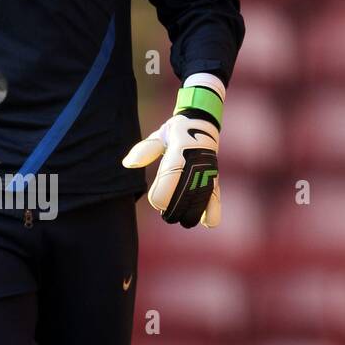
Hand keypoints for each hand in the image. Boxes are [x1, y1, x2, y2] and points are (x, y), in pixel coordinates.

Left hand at [122, 112, 219, 227]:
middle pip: (184, 197)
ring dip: (191, 215)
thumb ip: (144, 150)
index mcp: (179, 154)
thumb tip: (128, 164)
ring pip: (201, 201)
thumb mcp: (158, 136)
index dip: (160, 197)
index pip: (168, 182)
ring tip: (182, 219)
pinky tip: (205, 220)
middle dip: (174, 211)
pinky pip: (216, 197)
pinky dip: (212, 211)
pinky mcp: (215, 178)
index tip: (156, 202)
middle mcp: (195, 164)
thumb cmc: (174, 133)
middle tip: (167, 215)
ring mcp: (207, 172)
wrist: (202, 124)